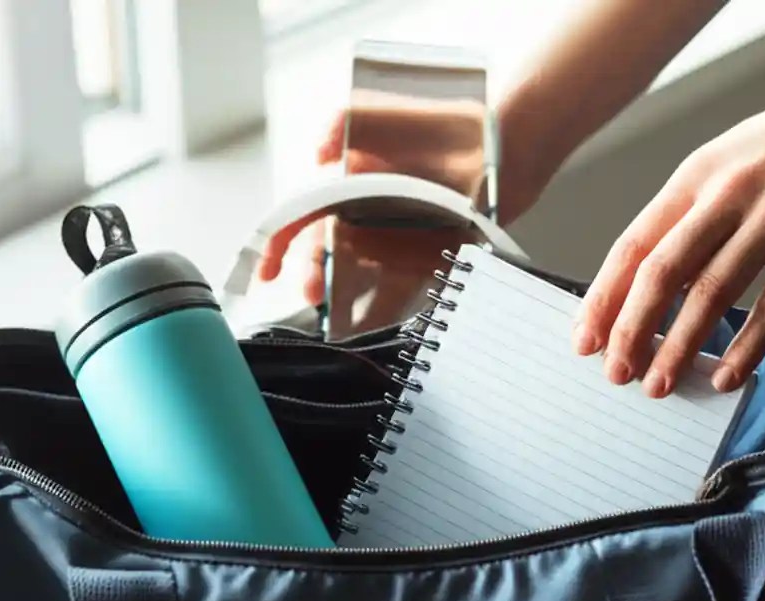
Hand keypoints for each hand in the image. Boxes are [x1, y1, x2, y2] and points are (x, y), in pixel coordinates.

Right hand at [255, 93, 544, 333]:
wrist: (498, 146)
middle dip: (311, 272)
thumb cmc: (438, 126)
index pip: (300, 216)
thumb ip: (343, 121)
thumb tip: (319, 153)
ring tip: (337, 315)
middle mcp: (363, 217)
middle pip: (326, 252)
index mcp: (345, 185)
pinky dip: (386, 309)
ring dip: (343, 299)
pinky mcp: (426, 261)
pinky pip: (401, 290)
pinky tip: (376, 324)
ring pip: (358, 277)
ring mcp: (393, 242)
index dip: (277, 241)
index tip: (267, 268)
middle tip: (311, 291)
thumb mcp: (379, 112)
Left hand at [572, 64, 764, 396]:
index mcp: (696, 174)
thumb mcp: (732, 157)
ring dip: (679, 346)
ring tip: (660, 384)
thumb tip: (660, 275)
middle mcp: (726, 193)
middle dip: (631, 330)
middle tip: (616, 373)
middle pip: (662, 272)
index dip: (604, 297)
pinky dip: (749, 345)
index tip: (584, 338)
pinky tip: (729, 375)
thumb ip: (696, 211)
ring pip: (711, 293)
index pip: (633, 244)